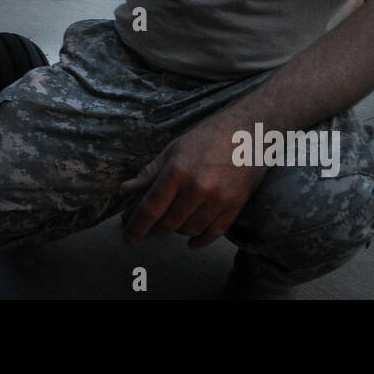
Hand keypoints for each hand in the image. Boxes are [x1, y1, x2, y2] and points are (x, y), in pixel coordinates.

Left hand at [121, 120, 268, 248]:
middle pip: (169, 223)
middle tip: (151, 228)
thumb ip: (150, 173)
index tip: (129, 238)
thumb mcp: (173, 150)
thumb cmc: (206, 139)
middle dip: (156, 229)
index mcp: (177, 171)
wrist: (247, 133)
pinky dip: (200, 240)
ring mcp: (218, 199)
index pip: (151, 208)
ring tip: (173, 223)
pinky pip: (213, 233)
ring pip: (190, 229)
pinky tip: (191, 241)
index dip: (137, 227)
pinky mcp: (234, 206)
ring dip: (178, 231)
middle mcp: (197, 188)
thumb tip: (126, 189)